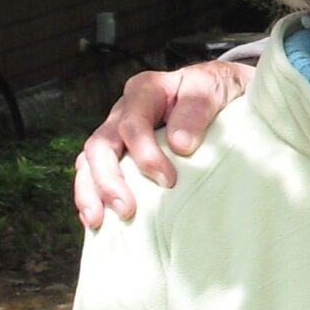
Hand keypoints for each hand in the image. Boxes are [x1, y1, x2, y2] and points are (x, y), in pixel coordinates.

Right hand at [71, 59, 251, 227]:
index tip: (168, 181)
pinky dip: (92, 194)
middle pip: (100, 145)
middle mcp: (123, 111)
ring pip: (88, 160)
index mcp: (144, 91)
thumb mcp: (212, 89)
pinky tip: (97, 219)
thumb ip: (196, 111)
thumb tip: (179, 145)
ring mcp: (117, 132)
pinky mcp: (119, 152)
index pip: (132, 125)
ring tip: (96, 221)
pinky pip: (93, 172)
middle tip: (126, 210)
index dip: (146, 155)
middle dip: (108, 180)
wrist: (221, 89)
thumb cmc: (215, 90)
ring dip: (90, 191)